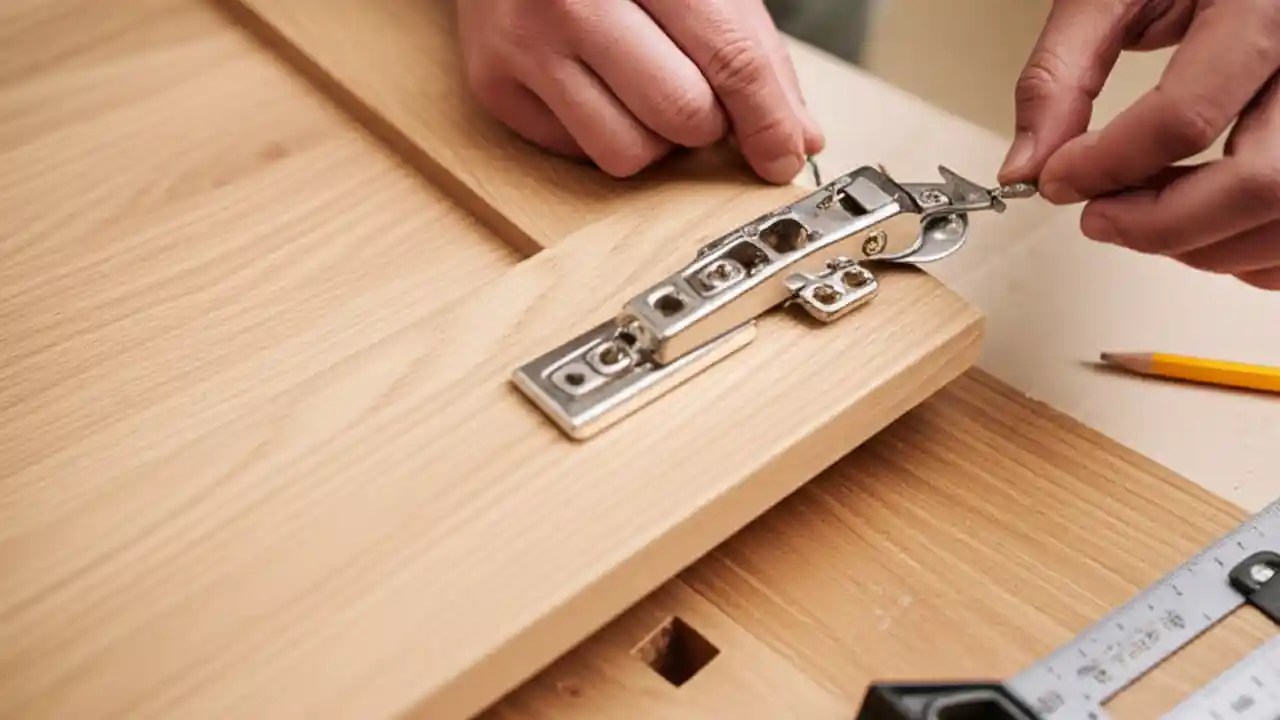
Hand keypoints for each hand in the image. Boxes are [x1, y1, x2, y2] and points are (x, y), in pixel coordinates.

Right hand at [456, 0, 823, 183]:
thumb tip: (797, 137)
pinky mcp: (492, 85)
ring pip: (628, 153)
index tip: (782, 157)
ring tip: (641, 89)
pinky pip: (578, 155)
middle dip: (707, 124)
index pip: (729, 56)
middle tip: (696, 94)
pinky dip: (602, 134)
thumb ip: (749, 48)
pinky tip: (594, 86)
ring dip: (655, 140)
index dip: (767, 119)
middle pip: (682, 113)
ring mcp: (524, 42)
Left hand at [1000, 0, 1279, 289]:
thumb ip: (1060, 74)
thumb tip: (1027, 167)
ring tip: (1141, 218)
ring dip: (1202, 246)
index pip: (1185, 119)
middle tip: (1097, 218)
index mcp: (1260, 6)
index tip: (1056, 180)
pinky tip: (1195, 225)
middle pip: (1257, 183)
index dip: (1106, 168)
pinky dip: (1243, 247)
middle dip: (1160, 225)